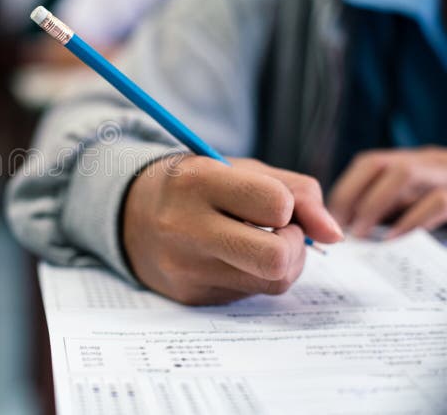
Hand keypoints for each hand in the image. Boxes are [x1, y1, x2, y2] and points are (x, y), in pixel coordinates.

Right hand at [122, 155, 342, 305]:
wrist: (129, 214)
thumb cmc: (195, 185)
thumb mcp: (238, 168)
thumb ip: (295, 190)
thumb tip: (334, 235)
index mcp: (197, 182)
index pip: (275, 204)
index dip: (288, 206)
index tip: (274, 204)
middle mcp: (185, 227)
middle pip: (277, 258)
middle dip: (295, 246)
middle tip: (281, 232)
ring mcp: (186, 268)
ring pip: (272, 283)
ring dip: (282, 264)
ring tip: (259, 243)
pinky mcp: (190, 296)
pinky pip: (249, 294)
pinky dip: (253, 276)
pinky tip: (231, 257)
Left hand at [328, 147, 446, 238]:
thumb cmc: (444, 207)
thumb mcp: (417, 202)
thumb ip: (389, 207)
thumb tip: (345, 225)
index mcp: (416, 160)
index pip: (369, 162)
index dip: (345, 189)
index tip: (330, 219)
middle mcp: (432, 160)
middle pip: (380, 163)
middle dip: (353, 196)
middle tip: (341, 228)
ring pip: (405, 173)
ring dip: (375, 204)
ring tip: (361, 233)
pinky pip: (438, 200)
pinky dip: (412, 219)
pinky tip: (395, 239)